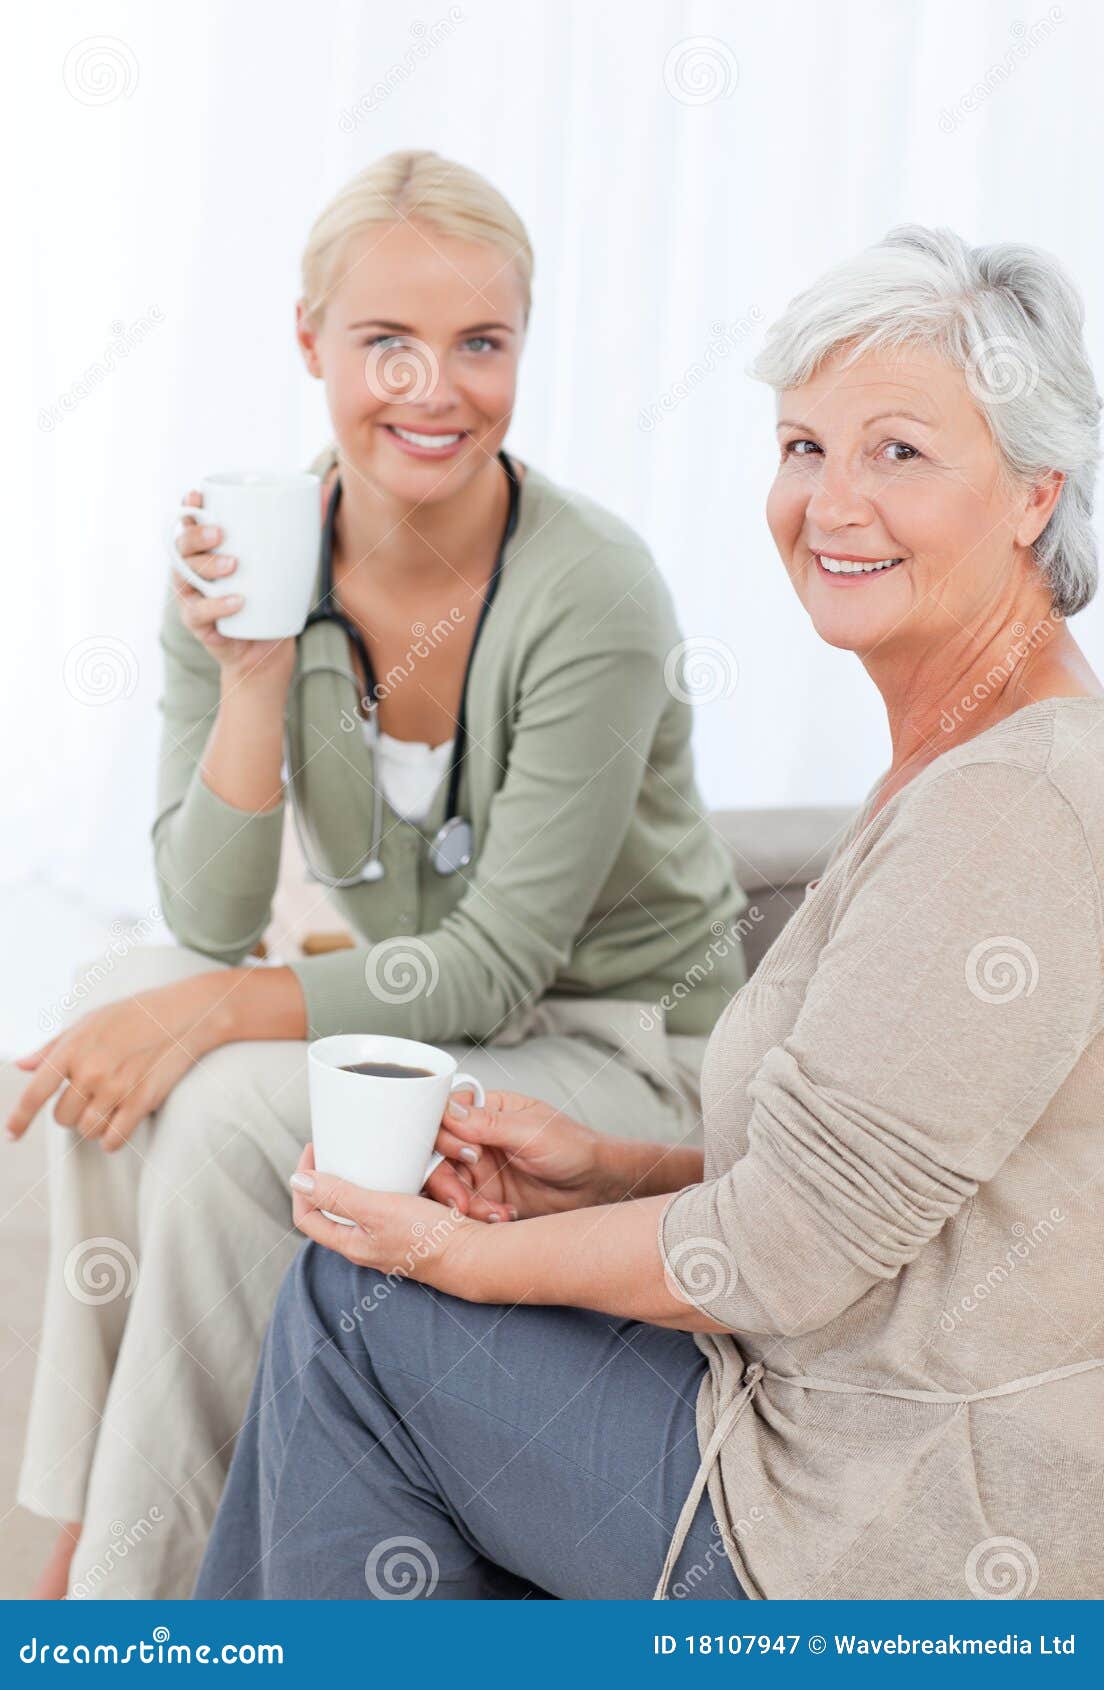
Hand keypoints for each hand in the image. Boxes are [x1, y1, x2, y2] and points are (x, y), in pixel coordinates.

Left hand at [5, 974, 232, 1150]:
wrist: (184, 1014)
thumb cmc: (134, 1015)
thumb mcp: (89, 1021)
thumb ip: (52, 1047)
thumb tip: (22, 1066)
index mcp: (73, 1048)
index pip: (35, 1092)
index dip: (19, 1119)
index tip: (11, 1135)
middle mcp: (91, 1070)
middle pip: (62, 1118)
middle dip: (72, 1112)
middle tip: (91, 1096)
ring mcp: (117, 1087)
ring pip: (86, 1132)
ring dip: (93, 1126)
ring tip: (108, 1106)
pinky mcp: (142, 1102)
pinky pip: (112, 1141)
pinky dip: (112, 1139)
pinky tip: (120, 1123)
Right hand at [172, 490, 296, 688]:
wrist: (268, 648)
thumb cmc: (272, 597)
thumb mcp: (286, 563)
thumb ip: (300, 528)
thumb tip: (326, 492)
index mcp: (207, 550)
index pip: (189, 523)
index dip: (189, 507)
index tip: (199, 495)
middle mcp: (193, 571)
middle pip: (181, 547)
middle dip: (196, 536)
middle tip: (221, 534)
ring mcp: (193, 598)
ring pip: (184, 576)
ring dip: (206, 567)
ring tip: (233, 565)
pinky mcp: (199, 624)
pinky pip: (198, 613)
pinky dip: (217, 606)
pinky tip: (237, 601)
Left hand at [289, 1143, 478, 1287]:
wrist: (474, 1254)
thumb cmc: (429, 1240)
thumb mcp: (378, 1210)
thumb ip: (337, 1197)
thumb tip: (298, 1181)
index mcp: (350, 1242)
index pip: (307, 1216)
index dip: (303, 1182)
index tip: (315, 1150)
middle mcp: (366, 1242)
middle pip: (335, 1206)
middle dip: (337, 1175)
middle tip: (341, 1148)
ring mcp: (389, 1235)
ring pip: (368, 1200)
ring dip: (370, 1176)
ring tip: (375, 1154)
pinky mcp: (411, 1227)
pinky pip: (396, 1198)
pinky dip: (397, 1180)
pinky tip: (406, 1167)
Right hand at [423, 1089, 613, 1220]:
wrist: (596, 1187)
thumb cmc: (573, 1147)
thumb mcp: (532, 1132)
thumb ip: (488, 1124)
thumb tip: (448, 1110)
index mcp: (486, 1111)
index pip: (443, 1116)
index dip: (442, 1136)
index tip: (463, 1154)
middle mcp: (476, 1139)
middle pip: (435, 1154)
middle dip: (444, 1179)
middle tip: (461, 1198)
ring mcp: (478, 1169)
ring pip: (444, 1184)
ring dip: (459, 1202)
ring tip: (487, 1213)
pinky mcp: (484, 1197)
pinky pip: (461, 1207)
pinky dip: (474, 1216)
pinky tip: (501, 1217)